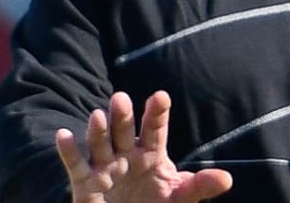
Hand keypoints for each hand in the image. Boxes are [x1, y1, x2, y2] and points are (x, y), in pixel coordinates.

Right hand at [56, 91, 232, 202]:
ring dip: (98, 130)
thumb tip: (227, 179)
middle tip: (120, 98)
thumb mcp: (178, 197)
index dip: (156, 113)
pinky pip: (75, 164)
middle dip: (122, 115)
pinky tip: (62, 135)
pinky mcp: (84, 182)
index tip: (161, 97)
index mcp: (151, 154)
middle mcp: (127, 154)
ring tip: (97, 115)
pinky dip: (67, 150)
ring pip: (100, 143)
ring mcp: (105, 166)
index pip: (155, 130)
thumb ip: (198, 187)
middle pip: (124, 130)